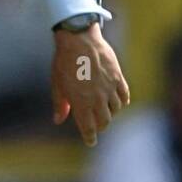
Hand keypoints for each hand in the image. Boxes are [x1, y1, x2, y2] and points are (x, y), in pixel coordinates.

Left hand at [51, 24, 129, 146]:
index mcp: (81, 103)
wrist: (79, 40)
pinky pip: (124, 95)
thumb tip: (59, 120)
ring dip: (110, 114)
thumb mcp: (57, 85)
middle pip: (104, 121)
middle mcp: (97, 98)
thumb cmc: (64, 62)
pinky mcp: (118, 77)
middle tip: (96, 126)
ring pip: (115, 109)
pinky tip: (118, 102)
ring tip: (104, 112)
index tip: (90, 142)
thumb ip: (60, 104)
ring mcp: (109, 88)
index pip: (88, 128)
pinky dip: (122, 101)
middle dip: (100, 126)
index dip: (90, 137)